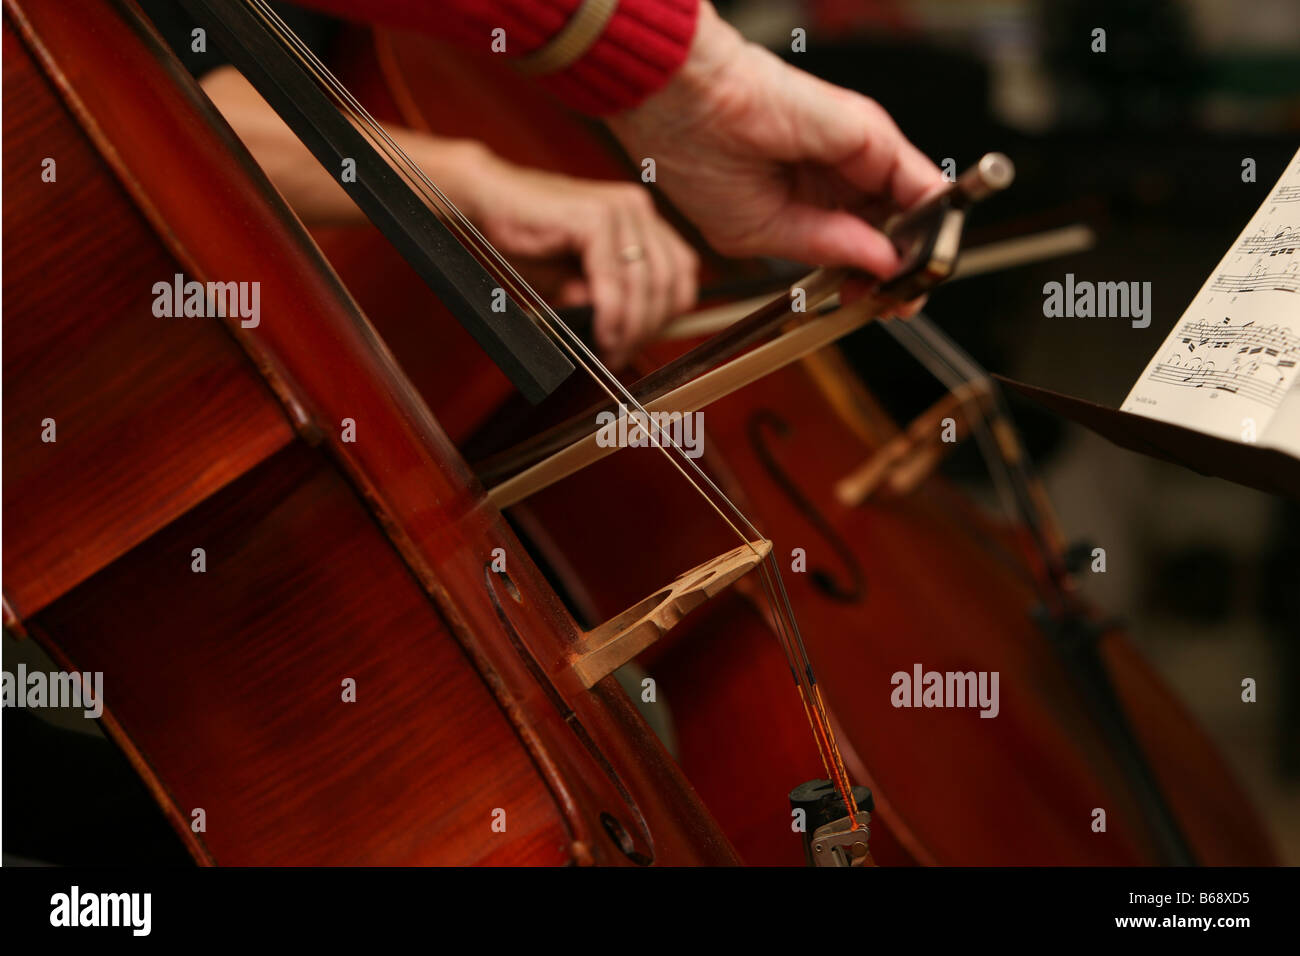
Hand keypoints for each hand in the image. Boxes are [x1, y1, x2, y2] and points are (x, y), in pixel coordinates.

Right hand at [454, 154, 698, 367]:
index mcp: (641, 219)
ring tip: (609, 351)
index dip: (665, 316)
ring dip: (630, 328)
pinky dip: (611, 314)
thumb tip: (627, 337)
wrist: (485, 202)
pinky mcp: (597, 216)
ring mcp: (621, 209)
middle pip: (669, 282)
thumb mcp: (575, 280)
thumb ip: (608, 301)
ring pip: (646, 284)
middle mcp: (638, 209)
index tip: (637, 344)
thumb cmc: (527, 240)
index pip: (680, 273)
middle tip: (619, 356)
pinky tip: (601, 334)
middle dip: (647, 329)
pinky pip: (615, 279)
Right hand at [607, 3, 942, 287]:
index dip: (871, 274)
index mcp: (799, 200)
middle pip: (884, 225)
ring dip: (919, 245)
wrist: (688, 101)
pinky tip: (929, 240)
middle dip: (901, 266)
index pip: (850, 240)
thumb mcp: (764, 228)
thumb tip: (881, 264)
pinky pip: (913, 176)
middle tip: (906, 302)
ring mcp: (851, 154)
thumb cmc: (697, 157)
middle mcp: (831, 175)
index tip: (884, 304)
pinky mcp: (867, 133)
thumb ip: (827, 244)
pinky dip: (930, 210)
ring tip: (917, 280)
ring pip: (905, 205)